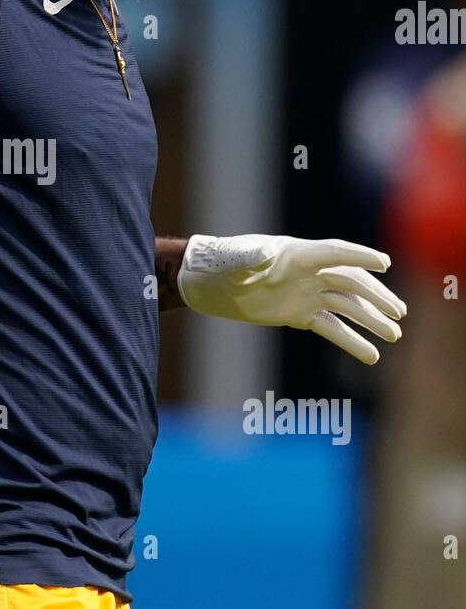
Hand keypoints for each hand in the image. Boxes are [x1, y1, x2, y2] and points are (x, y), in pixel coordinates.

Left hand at [176, 234, 406, 364]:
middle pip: (350, 282)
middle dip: (375, 297)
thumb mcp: (236, 260)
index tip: (385, 264)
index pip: (335, 254)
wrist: (208, 283)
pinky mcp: (299, 314)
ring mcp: (305, 293)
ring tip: (394, 335)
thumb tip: (264, 255)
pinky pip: (331, 327)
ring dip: (370, 320)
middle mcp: (308, 272)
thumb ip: (251, 258)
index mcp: (297, 254)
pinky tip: (371, 355)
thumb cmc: (223, 264)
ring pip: (346, 307)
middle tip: (399, 313)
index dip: (359, 257)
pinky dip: (351, 341)